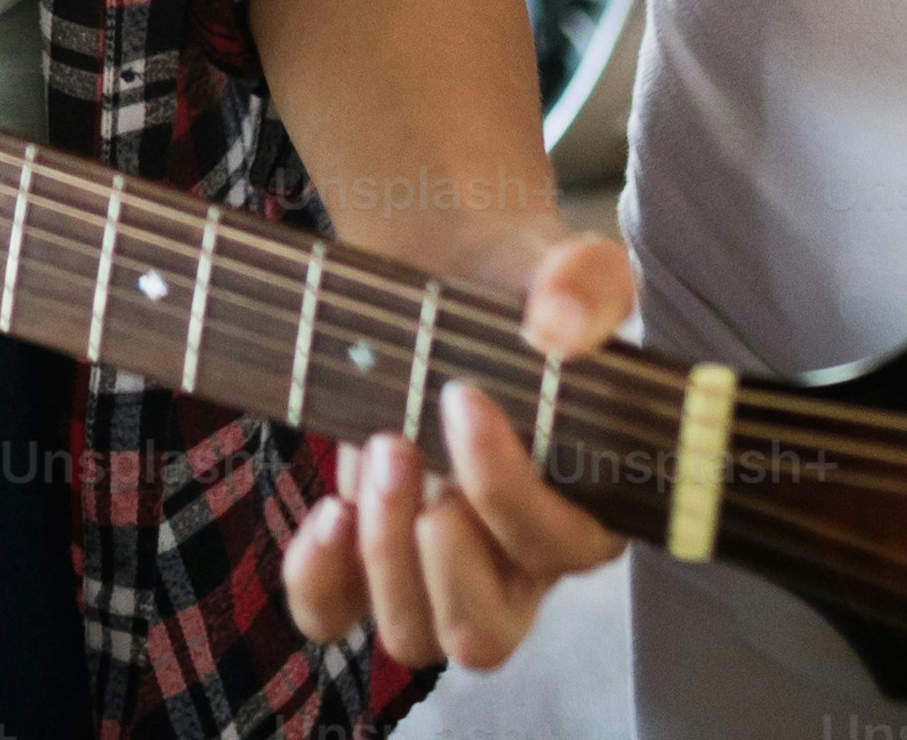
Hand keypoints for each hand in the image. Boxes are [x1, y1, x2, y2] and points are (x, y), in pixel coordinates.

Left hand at [283, 230, 634, 672]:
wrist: (447, 277)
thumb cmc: (521, 294)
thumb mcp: (571, 270)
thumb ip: (589, 285)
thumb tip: (559, 326)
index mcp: (585, 512)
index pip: (560, 550)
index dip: (507, 488)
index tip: (462, 396)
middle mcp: (518, 565)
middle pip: (484, 633)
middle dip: (437, 549)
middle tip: (402, 444)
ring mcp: (440, 569)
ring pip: (416, 637)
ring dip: (382, 554)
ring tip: (374, 451)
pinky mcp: (369, 554)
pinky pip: (336, 615)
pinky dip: (318, 582)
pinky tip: (326, 511)